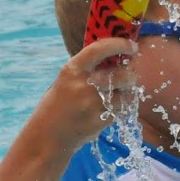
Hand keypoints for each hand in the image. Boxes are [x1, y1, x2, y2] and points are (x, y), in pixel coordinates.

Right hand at [30, 37, 137, 154]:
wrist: (48, 136)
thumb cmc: (57, 104)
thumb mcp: (66, 81)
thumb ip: (87, 70)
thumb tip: (116, 55)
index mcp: (72, 70)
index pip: (100, 49)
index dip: (120, 44)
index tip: (131, 45)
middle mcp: (83, 85)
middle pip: (123, 74)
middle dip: (130, 74)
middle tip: (129, 74)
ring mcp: (93, 104)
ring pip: (127, 94)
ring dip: (128, 92)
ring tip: (120, 92)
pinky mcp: (101, 121)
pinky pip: (122, 109)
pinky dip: (122, 107)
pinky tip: (112, 107)